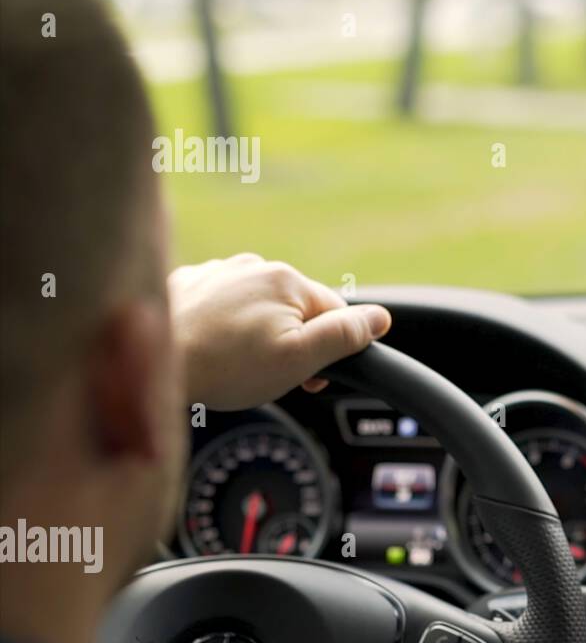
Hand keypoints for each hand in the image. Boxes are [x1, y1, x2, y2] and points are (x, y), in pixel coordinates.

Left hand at [169, 253, 390, 409]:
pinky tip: (211, 350)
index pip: (335, 313)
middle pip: (296, 309)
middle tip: (271, 377)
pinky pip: (222, 305)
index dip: (330, 350)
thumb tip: (380, 317)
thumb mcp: (299, 359)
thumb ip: (344, 335)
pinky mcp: (187, 284)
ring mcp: (217, 272)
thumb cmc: (223, 366)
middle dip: (292, 342)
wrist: (147, 361)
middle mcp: (253, 265)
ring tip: (235, 365)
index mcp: (287, 280)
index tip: (310, 378)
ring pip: (258, 306)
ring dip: (257, 334)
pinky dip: (222, 327)